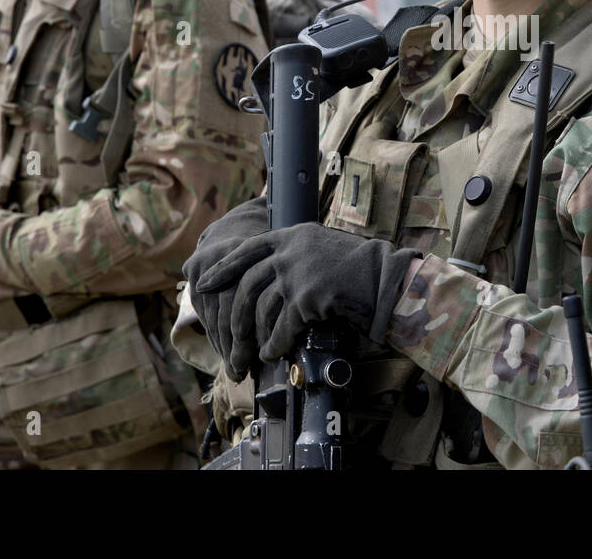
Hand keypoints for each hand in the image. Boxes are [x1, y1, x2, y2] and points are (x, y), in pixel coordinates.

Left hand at [193, 220, 420, 380]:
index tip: (205, 283)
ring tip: (254, 353)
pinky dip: (274, 346)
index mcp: (292, 236)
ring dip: (254, 337)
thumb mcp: (322, 246)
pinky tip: (274, 354)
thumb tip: (269, 277)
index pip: (246, 250)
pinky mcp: (306, 298)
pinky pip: (281, 329)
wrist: (386, 278)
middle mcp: (290, 251)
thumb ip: (295, 254)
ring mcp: (297, 274)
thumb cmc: (359, 267)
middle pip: (246, 286)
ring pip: (260, 310)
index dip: (223, 269)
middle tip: (229, 338)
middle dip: (233, 317)